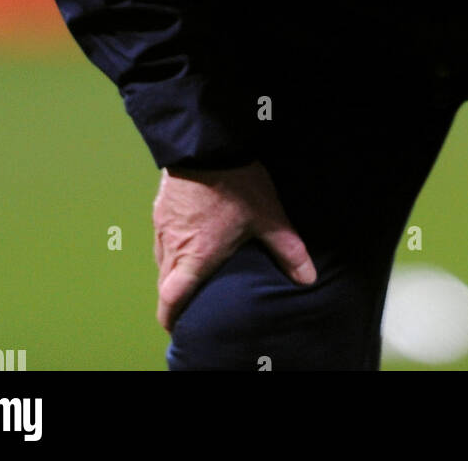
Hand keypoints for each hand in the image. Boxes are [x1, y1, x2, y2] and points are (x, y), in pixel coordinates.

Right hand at [153, 161, 315, 331]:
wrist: (207, 143)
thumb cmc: (235, 183)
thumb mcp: (267, 216)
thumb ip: (287, 249)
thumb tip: (307, 277)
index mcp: (195, 256)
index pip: (171, 299)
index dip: (171, 317)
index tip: (176, 325)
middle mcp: (173, 245)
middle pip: (164, 283)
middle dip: (172, 297)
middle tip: (186, 303)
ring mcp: (163, 225)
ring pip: (160, 260)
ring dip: (170, 271)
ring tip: (187, 273)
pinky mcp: (160, 206)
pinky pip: (160, 236)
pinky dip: (169, 246)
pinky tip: (185, 237)